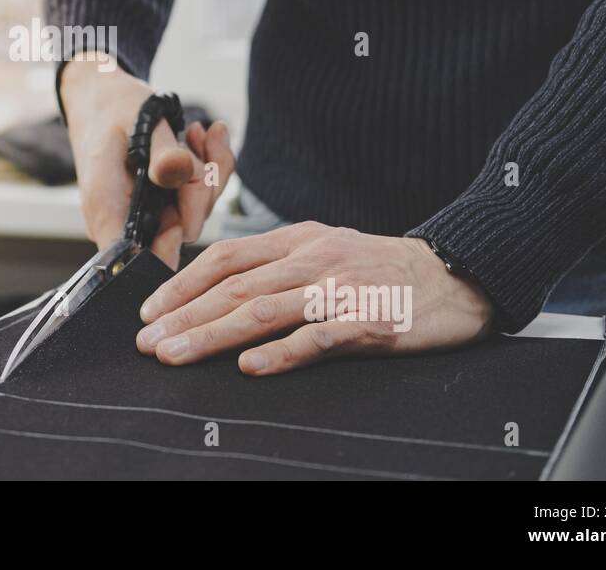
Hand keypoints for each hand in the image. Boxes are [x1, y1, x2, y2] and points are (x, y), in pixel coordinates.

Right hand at [60, 53, 233, 267]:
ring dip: (207, 172)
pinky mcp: (159, 201)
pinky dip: (206, 167)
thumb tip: (179, 173)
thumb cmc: (111, 105)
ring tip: (199, 133)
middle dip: (201, 188)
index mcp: (108, 210)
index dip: (173, 241)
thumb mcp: (137, 119)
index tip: (184, 194)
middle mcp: (125, 221)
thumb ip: (161, 152)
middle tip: (196, 143)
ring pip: (194, 212)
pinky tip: (200, 137)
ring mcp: (144, 213)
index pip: (143, 258)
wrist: (99, 94)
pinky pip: (194, 197)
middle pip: (181, 230)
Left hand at [135, 221, 494, 373]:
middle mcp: (312, 258)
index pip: (225, 257)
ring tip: (177, 356)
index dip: (182, 283)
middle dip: (183, 316)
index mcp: (297, 239)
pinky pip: (317, 337)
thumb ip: (278, 265)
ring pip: (263, 311)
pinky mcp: (369, 319)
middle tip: (148, 343)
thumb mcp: (325, 249)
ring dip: (212, 335)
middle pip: (234, 287)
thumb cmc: (382, 268)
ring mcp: (339, 288)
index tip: (150, 312)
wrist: (457, 273)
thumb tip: (219, 289)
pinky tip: (249, 367)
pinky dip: (280, 353)